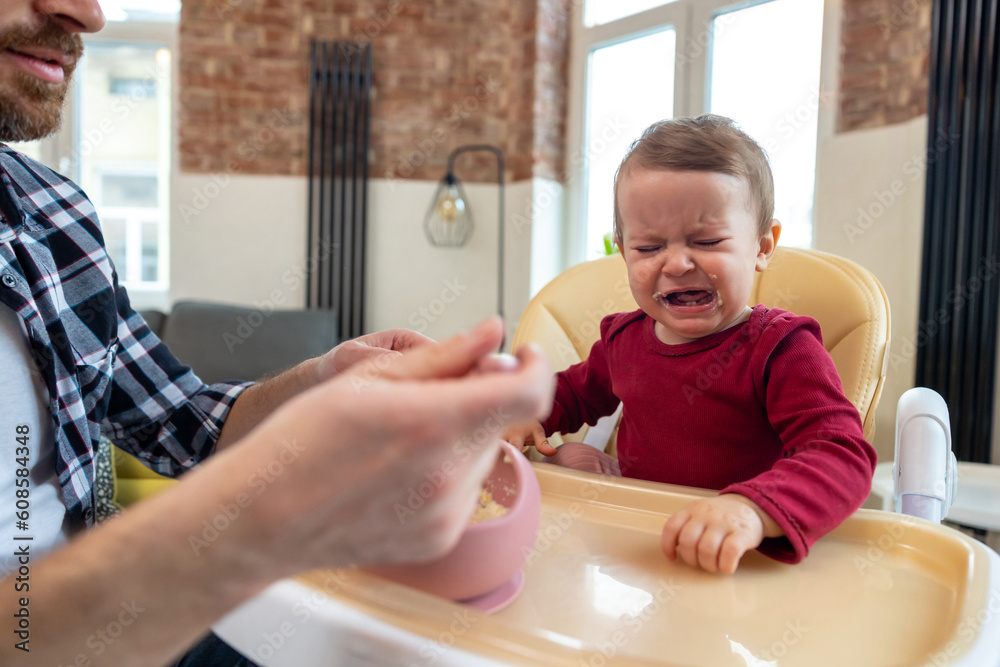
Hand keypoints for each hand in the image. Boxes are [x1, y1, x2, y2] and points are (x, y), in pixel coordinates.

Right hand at [207, 317, 553, 575]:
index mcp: (434, 422)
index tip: (524, 356)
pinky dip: (447, 472)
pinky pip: (464, 492)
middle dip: (481, 399)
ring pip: (484, 456)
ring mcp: (447, 513)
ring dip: (463, 436)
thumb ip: (446, 355)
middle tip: (431, 393)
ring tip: (401, 438)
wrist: (263, 517)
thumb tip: (492, 334)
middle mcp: (450, 474)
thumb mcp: (370, 377)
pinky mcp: (440, 539)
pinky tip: (398, 471)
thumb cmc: (301, 443)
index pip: (528, 393)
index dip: (537, 367)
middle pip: (502, 420)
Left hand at [660, 494, 775, 573]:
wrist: (753, 506)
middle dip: (691, 560)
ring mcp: (724, 522)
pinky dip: (725, 566)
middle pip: (688, 542)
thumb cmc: (722, 515)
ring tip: (714, 565)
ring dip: (708, 565)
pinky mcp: (742, 533)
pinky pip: (729, 553)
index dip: (667, 546)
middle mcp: (706, 514)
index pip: (671, 527)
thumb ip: (687, 525)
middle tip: (699, 563)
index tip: (673, 558)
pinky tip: (727, 567)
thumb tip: (673, 549)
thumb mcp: (701, 512)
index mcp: (693, 510)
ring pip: (706, 550)